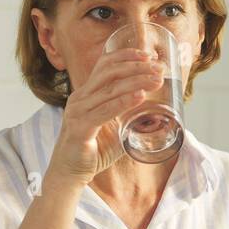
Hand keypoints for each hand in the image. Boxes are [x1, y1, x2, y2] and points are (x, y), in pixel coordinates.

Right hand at [45, 48, 164, 185]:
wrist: (70, 173)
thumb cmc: (93, 150)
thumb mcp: (114, 127)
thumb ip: (128, 116)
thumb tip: (154, 113)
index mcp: (87, 93)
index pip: (105, 64)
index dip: (126, 56)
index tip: (149, 55)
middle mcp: (80, 98)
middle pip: (109, 72)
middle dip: (136, 66)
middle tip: (158, 67)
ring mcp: (78, 111)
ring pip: (110, 89)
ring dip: (136, 82)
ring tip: (156, 80)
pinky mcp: (80, 128)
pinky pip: (104, 111)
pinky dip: (124, 102)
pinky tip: (140, 97)